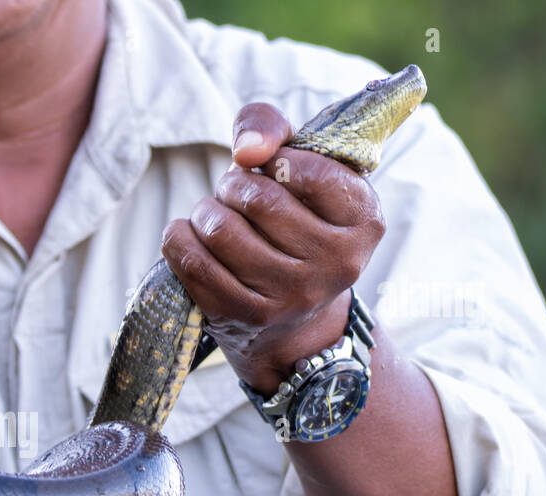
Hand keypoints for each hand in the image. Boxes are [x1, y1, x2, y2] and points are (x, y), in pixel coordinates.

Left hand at [161, 102, 386, 393]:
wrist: (290, 314)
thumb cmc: (292, 220)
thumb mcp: (298, 167)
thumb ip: (270, 128)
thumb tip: (246, 149)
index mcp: (365, 220)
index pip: (310, 171)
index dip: (276, 160)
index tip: (269, 168)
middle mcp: (338, 263)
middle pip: (258, 200)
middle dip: (232, 185)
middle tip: (233, 192)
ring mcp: (293, 297)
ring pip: (221, 231)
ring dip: (205, 211)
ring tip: (213, 215)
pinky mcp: (248, 317)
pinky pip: (194, 263)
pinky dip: (180, 239)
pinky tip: (189, 235)